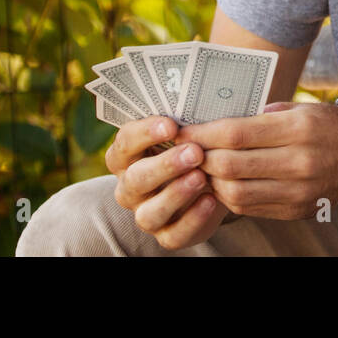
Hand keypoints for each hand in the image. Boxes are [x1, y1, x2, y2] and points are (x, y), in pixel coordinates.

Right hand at [106, 116, 229, 249]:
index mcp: (128, 156)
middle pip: (135, 178)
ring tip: (202, 177)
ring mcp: (146, 213)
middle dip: (165, 165)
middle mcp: (130, 187)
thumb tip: (212, 102)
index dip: (145, 133)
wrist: (211, 184)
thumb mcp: (190, 132)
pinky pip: (174, 234)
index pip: (125, 142)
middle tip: (194, 152)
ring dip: (176, 193)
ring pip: (149, 212)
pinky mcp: (166, 235)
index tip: (171, 124)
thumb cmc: (194, 148)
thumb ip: (191, 120)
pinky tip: (212, 201)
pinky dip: (193, 219)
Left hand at [177, 102, 337, 219]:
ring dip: (211, 182)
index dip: (202, 134)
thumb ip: (258, 116)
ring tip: (202, 169)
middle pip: (230, 165)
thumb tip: (213, 122)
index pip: (236, 133)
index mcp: (297, 128)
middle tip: (187, 151)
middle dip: (201, 158)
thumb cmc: (325, 124)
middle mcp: (299, 161)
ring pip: (235, 192)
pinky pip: (250, 207)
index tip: (182, 131)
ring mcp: (298, 190)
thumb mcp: (298, 108)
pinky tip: (223, 183)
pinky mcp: (296, 210)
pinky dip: (229, 196)